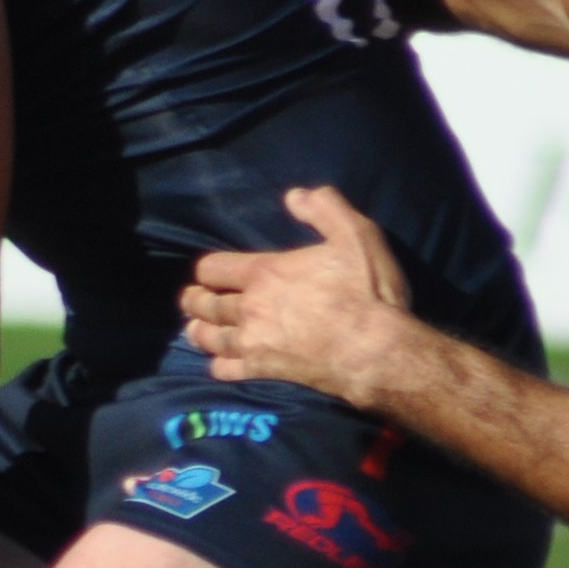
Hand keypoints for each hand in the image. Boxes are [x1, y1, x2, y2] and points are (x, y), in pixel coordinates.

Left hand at [183, 185, 416, 409]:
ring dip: (199, 332)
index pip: (213, 269)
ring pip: (211, 338)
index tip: (206, 273)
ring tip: (194, 329)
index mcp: (264, 273)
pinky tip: (216, 365)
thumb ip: (325, 208)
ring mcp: (254, 343)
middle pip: (206, 304)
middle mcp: (250, 308)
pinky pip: (228, 370)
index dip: (206, 270)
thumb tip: (294, 195)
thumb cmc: (367, 292)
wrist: (378, 351)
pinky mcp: (265, 371)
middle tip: (190, 300)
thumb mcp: (355, 234)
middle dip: (195, 300)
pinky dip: (218, 366)